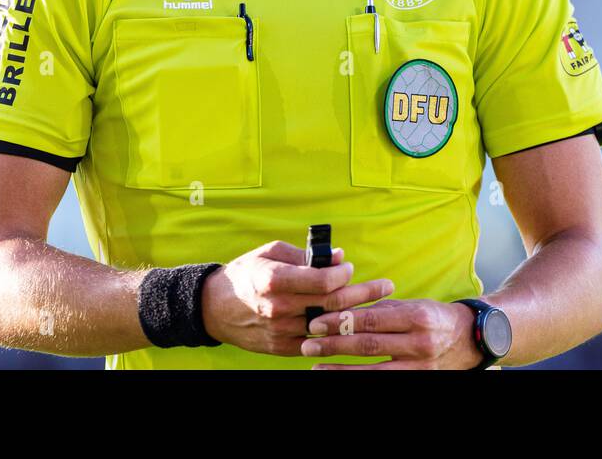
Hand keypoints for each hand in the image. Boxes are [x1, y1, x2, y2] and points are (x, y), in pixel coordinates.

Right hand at [201, 240, 393, 355]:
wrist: (214, 308)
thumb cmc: (247, 273)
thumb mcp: (272, 253)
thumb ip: (307, 257)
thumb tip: (340, 257)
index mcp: (274, 280)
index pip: (323, 281)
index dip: (344, 274)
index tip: (350, 268)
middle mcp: (278, 308)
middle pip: (332, 305)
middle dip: (364, 294)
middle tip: (387, 285)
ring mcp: (280, 331)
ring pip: (329, 326)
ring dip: (355, 316)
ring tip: (376, 305)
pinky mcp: (281, 348)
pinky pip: (317, 343)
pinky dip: (337, 333)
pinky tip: (353, 324)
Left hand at [300, 298, 483, 368]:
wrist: (471, 339)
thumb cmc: (435, 318)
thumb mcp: (412, 305)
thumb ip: (380, 308)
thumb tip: (343, 310)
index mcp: (416, 316)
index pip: (371, 319)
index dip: (341, 322)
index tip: (316, 323)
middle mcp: (419, 342)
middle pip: (368, 345)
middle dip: (334, 345)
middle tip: (308, 344)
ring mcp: (420, 367)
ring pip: (374, 371)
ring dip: (342, 370)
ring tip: (317, 367)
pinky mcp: (419, 381)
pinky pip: (386, 383)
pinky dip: (361, 381)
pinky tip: (343, 379)